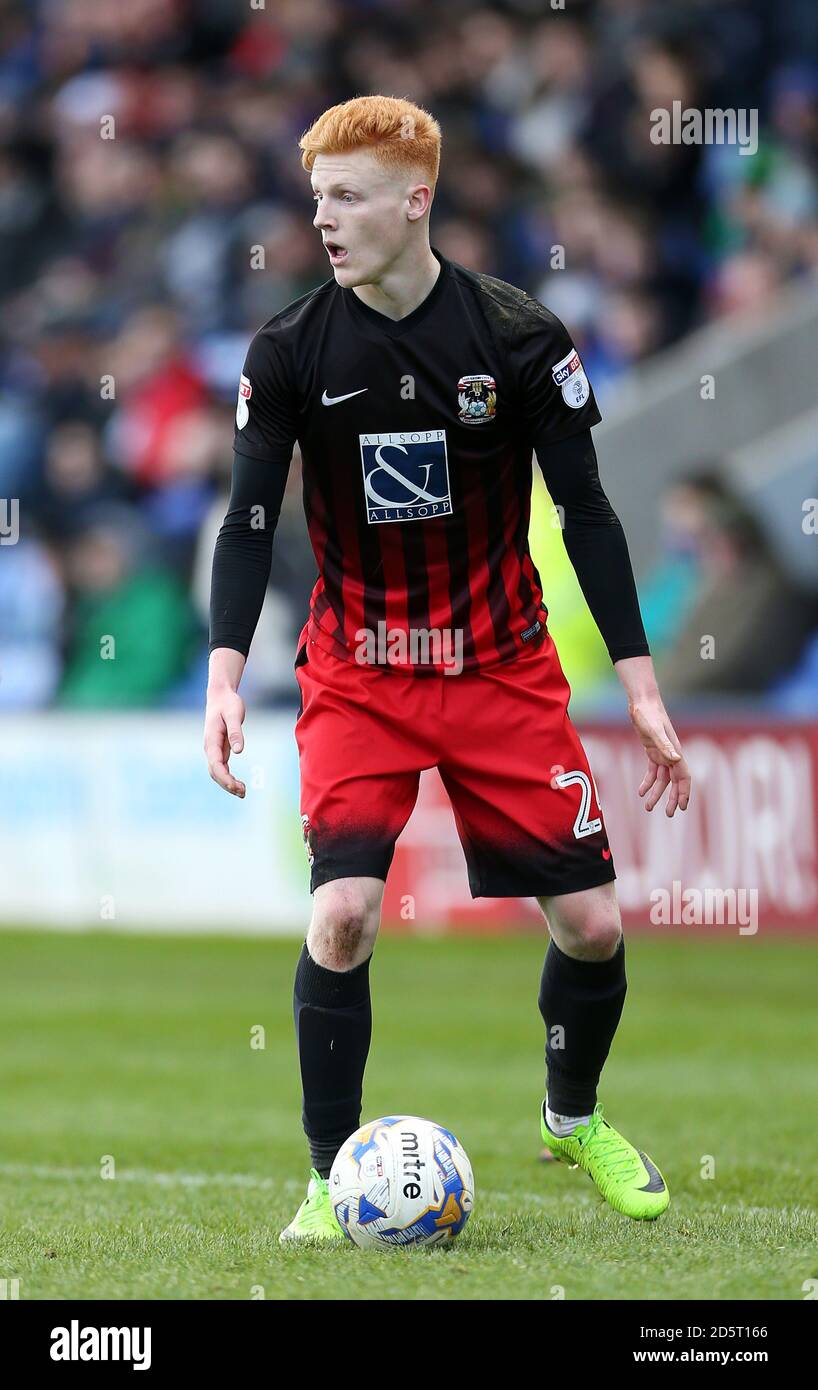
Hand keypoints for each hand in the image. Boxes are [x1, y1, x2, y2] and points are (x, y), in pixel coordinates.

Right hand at [204, 683, 246, 797]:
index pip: (215, 764)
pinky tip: (238, 784)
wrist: (221, 696)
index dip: (224, 777)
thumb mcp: (234, 715)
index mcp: (211, 740)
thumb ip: (236, 732)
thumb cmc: (228, 703)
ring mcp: (214, 749)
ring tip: (243, 792)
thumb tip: (239, 751)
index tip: (235, 786)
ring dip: (227, 784)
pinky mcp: (220, 749)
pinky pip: (222, 768)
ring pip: (217, 772)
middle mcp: (210, 747)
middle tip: (243, 792)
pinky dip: (229, 778)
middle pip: (214, 772)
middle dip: (227, 784)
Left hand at [629, 697, 690, 816]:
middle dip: (672, 798)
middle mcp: (671, 754)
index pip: (684, 777)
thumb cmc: (649, 715)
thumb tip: (676, 760)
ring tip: (648, 807)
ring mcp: (662, 753)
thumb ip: (665, 746)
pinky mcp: (652, 750)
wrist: (642, 702)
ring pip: (662, 779)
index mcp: (675, 752)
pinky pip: (652, 771)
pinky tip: (641, 791)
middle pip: (675, 781)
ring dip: (657, 793)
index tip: (682, 807)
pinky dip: (648, 782)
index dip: (684, 792)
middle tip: (668, 814)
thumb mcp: (655, 731)